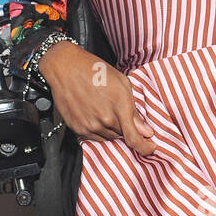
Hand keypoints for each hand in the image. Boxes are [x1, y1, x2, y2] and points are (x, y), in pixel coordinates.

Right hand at [37, 42, 155, 155]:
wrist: (65, 67)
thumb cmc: (94, 70)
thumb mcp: (122, 83)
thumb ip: (134, 111)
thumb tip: (145, 130)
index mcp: (120, 106)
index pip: (134, 138)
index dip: (144, 147)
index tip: (150, 147)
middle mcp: (105, 119)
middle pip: (122, 136)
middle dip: (125, 127)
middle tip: (117, 111)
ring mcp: (90, 125)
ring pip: (108, 137)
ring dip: (111, 128)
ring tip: (103, 108)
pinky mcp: (78, 128)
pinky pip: (94, 137)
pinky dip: (98, 129)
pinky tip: (94, 113)